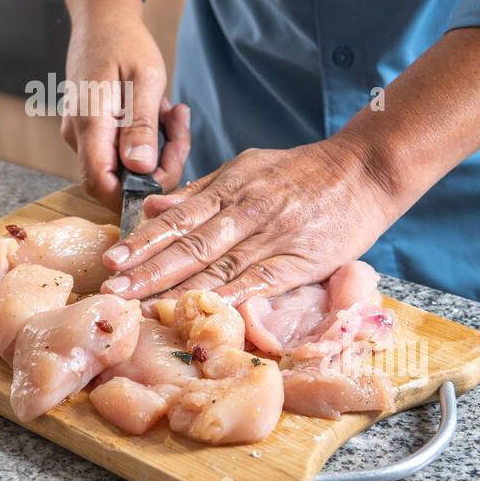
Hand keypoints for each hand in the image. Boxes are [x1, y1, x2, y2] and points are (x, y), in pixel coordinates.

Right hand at [55, 0, 190, 208]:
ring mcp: (83, 134)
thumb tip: (140, 169)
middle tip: (181, 128)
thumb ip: (141, 125)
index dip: (135, 194)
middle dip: (158, 165)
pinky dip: (148, 136)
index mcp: (90, 124)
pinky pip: (122, 149)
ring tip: (173, 111)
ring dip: (158, 147)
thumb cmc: (125, 41)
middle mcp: (79, 135)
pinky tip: (160, 109)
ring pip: (124, 165)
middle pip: (118, 180)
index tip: (168, 171)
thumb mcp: (146, 79)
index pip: (101, 186)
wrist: (102, 18)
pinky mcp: (92, 130)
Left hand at [99, 136, 398, 305]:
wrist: (367, 170)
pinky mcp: (301, 259)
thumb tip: (154, 206)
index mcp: (231, 186)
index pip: (178, 217)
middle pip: (190, 244)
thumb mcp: (248, 168)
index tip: (113, 259)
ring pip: (218, 266)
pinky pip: (259, 282)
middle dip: (148, 270)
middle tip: (112, 290)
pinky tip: (203, 312)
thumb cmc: (304, 173)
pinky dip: (230, 298)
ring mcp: (273, 236)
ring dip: (178, 288)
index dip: (144, 240)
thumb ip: (200, 192)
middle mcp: (246, 210)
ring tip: (143, 306)